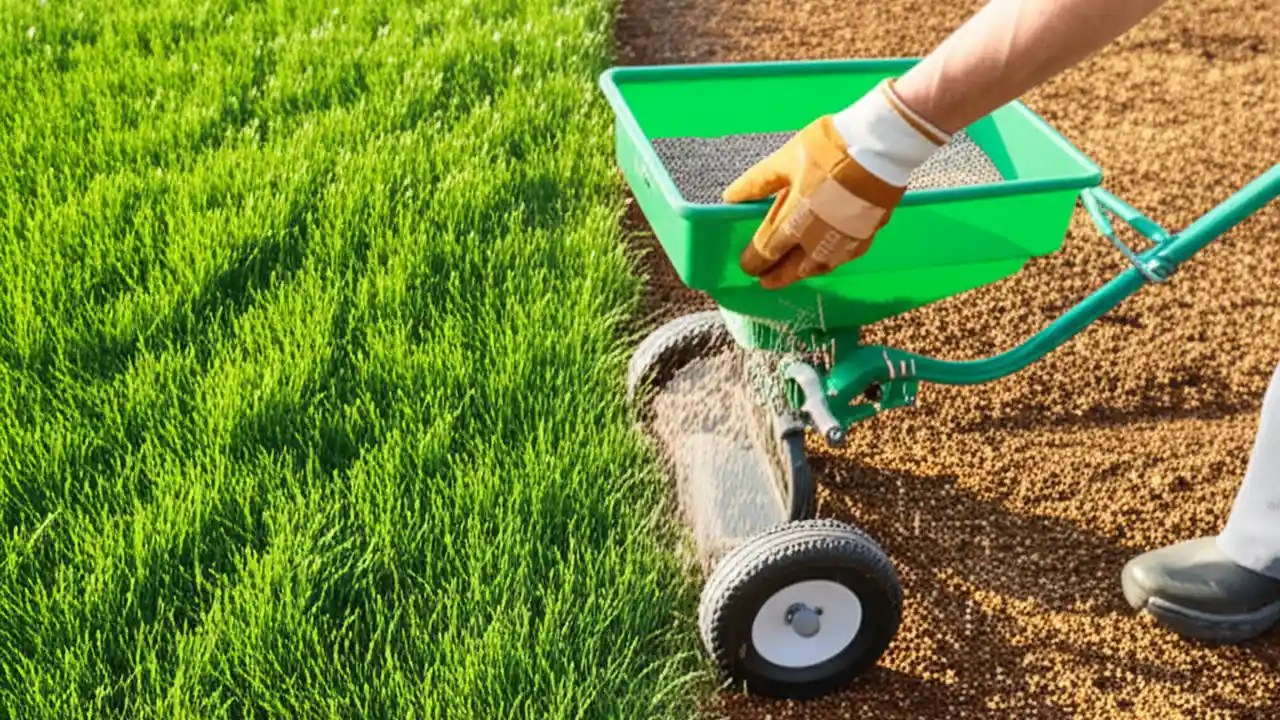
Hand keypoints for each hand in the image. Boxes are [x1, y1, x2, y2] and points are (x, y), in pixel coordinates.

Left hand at [722, 80, 947, 289]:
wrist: (882, 145)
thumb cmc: (829, 148)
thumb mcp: (785, 159)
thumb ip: (757, 183)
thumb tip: (730, 198)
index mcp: (794, 220)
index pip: (766, 251)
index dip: (753, 262)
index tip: (747, 266)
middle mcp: (817, 240)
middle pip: (791, 269)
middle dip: (775, 276)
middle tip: (765, 281)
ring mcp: (844, 242)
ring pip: (817, 268)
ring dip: (801, 273)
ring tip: (792, 273)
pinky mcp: (866, 237)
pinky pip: (841, 259)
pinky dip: (826, 262)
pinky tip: (823, 259)